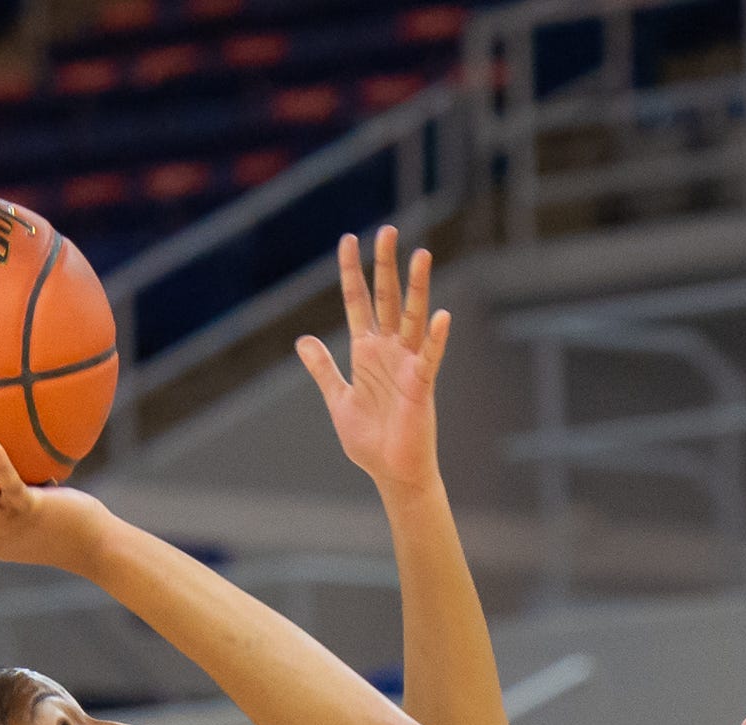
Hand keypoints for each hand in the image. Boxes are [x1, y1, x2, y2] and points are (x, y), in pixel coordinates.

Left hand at [295, 227, 449, 498]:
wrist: (391, 472)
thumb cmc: (369, 439)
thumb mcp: (337, 399)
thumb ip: (323, 368)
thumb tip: (303, 341)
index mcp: (366, 352)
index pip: (358, 302)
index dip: (352, 272)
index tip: (348, 240)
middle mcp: (388, 351)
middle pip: (386, 298)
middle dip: (386, 265)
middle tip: (387, 230)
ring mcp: (407, 364)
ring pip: (412, 316)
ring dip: (417, 287)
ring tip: (421, 254)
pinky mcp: (421, 385)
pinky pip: (430, 356)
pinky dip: (435, 337)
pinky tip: (441, 315)